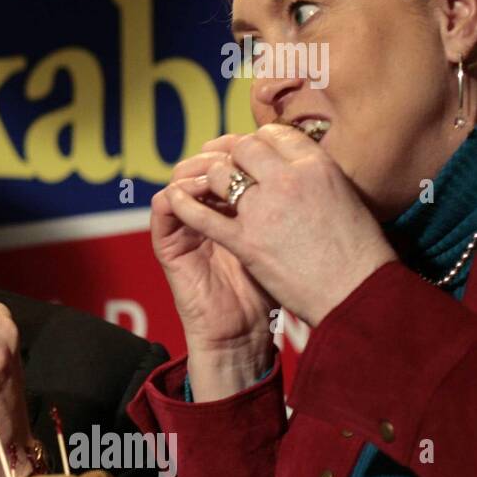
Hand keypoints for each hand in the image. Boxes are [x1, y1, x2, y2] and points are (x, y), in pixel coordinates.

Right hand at [155, 134, 278, 399]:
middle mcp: (205, 212)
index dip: (242, 147)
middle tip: (238, 155)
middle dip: (219, 154)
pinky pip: (163, 209)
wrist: (244, 332)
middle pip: (202, 163)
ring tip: (217, 172)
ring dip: (196, 171)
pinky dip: (175, 196)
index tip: (263, 144)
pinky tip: (196, 193)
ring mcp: (184, 227)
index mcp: (233, 208)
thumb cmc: (273, 287)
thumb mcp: (285, 238)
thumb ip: (288, 206)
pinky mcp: (169, 245)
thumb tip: (313, 168)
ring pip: (178, 179)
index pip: (230, 161)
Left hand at [166, 123, 396, 328]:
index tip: (254, 151)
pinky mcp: (246, 241)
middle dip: (233, 155)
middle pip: (244, 148)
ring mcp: (265, 210)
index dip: (260, 141)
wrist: (357, 293)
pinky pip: (203, 216)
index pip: (276, 135)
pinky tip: (176, 199)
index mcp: (318, 166)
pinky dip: (186, 205)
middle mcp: (289, 179)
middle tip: (228, 166)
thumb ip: (316, 178)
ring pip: (221, 175)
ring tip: (210, 186)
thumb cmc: (360, 252)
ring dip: (212, 178)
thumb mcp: (346, 199)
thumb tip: (297, 167)